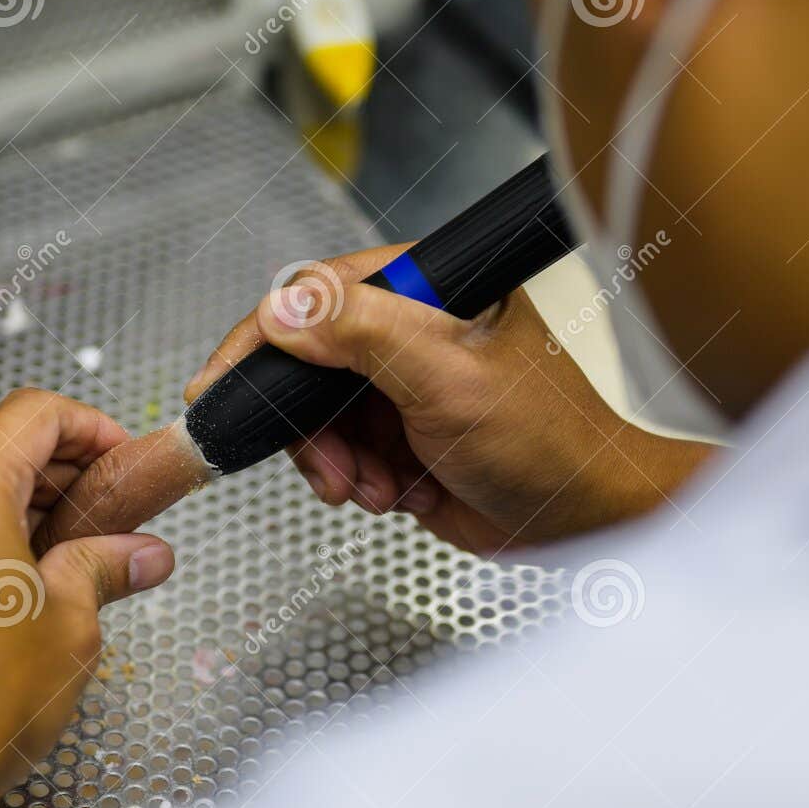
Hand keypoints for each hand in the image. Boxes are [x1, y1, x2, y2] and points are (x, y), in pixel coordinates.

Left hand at [0, 389, 175, 798]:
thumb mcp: (67, 627)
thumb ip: (104, 568)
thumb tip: (142, 555)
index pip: (33, 415)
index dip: (90, 427)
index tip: (121, 458)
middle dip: (60, 478)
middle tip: (111, 520)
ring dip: (18, 515)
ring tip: (68, 565)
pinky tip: (14, 592)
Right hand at [186, 244, 713, 555]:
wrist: (587, 521)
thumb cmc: (551, 441)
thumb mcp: (449, 380)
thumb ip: (364, 335)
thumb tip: (285, 307)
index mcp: (428, 286)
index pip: (317, 293)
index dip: (262, 339)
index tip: (220, 382)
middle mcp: (413, 326)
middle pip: (308, 361)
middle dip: (306, 422)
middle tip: (321, 462)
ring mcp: (406, 382)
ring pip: (319, 415)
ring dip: (331, 459)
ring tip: (367, 484)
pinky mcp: (403, 432)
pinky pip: (342, 452)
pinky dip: (352, 479)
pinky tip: (388, 491)